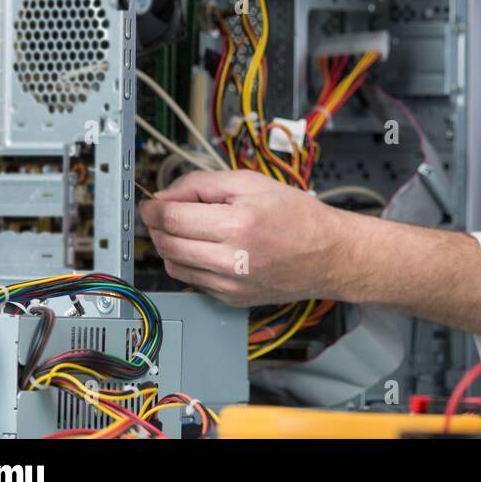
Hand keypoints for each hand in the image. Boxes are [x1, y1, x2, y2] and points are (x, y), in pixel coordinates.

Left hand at [140, 170, 346, 306]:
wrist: (330, 255)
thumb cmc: (298, 216)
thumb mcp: (253, 182)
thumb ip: (204, 184)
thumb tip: (167, 195)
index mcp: (238, 225)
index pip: (171, 217)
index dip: (153, 207)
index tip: (150, 202)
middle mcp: (231, 260)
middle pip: (166, 244)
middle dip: (157, 225)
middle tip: (164, 213)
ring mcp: (230, 284)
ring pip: (173, 266)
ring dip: (170, 245)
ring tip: (187, 230)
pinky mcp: (231, 299)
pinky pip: (192, 280)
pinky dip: (190, 263)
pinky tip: (207, 248)